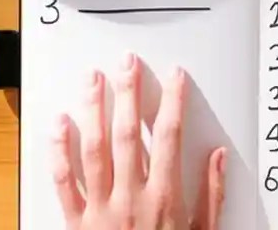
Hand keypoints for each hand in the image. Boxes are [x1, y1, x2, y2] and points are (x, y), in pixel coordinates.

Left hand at [51, 53, 227, 229]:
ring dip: (93, 110)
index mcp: (165, 200)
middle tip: (126, 63)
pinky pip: (64, 181)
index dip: (173, 102)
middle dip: (128, 93)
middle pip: (129, 134)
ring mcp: (101, 210)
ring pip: (94, 149)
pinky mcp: (77, 223)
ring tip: (92, 80)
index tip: (175, 77)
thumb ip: (211, 197)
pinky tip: (60, 124)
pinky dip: (59, 150)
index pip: (170, 138)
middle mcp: (131, 199)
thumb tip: (218, 156)